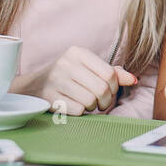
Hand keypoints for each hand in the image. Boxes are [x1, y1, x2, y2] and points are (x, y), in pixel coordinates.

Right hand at [13, 46, 136, 115]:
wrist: (31, 87)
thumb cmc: (67, 78)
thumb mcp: (87, 69)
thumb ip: (111, 73)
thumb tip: (133, 79)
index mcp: (77, 53)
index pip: (109, 74)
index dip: (114, 88)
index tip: (108, 92)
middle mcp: (65, 63)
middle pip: (102, 89)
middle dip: (105, 101)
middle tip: (100, 103)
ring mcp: (55, 80)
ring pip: (90, 101)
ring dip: (92, 107)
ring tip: (85, 104)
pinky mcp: (48, 97)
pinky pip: (77, 110)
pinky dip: (80, 113)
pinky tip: (73, 107)